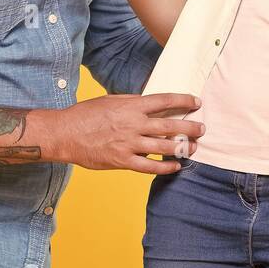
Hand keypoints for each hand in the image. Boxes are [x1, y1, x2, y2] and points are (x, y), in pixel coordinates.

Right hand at [50, 93, 204, 172]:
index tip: (196, 102)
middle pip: (170, 126)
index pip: (164, 101)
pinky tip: (175, 166)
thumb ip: (131, 102)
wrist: (65, 134)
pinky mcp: (122, 161)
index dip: (183, 101)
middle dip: (190, 127)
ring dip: (182, 147)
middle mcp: (133, 124)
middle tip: (202, 128)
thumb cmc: (85, 115)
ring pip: (163, 147)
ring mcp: (128, 144)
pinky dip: (165, 167)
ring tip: (194, 148)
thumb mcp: (110, 100)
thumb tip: (149, 102)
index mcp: (131, 106)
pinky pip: (149, 166)